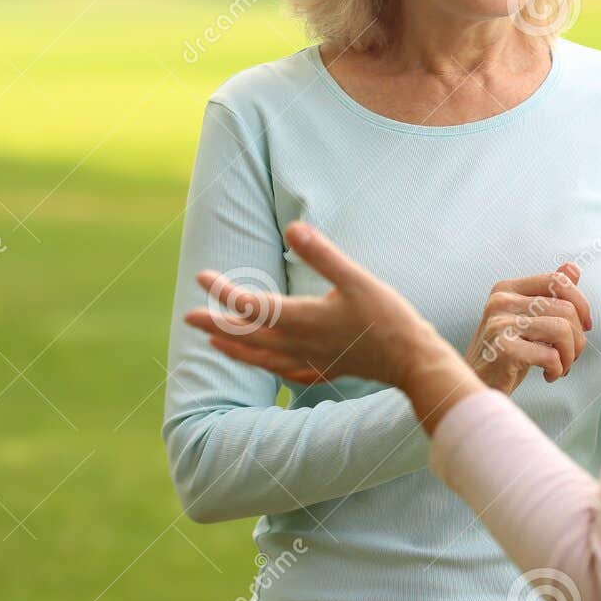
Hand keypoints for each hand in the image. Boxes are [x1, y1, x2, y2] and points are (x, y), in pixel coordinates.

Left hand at [185, 221, 451, 390]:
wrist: (412, 361)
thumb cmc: (387, 317)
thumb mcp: (356, 278)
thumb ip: (323, 254)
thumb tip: (293, 227)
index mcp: (301, 319)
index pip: (250, 305)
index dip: (223, 291)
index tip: (202, 277)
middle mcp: (298, 344)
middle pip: (247, 335)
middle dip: (216, 325)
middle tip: (188, 317)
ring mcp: (310, 362)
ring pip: (260, 358)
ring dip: (234, 349)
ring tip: (212, 342)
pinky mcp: (324, 371)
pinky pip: (283, 373)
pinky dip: (265, 367)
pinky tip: (264, 366)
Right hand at [463, 265, 593, 392]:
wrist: (479, 383)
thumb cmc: (506, 353)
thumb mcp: (527, 319)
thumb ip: (548, 293)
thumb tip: (573, 267)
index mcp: (507, 289)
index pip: (558, 281)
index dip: (581, 304)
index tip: (585, 327)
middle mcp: (501, 301)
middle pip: (565, 309)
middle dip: (578, 338)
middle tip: (570, 356)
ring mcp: (500, 324)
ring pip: (561, 330)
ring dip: (569, 355)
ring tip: (560, 366)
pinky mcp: (504, 349)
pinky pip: (550, 355)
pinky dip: (557, 369)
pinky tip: (548, 375)